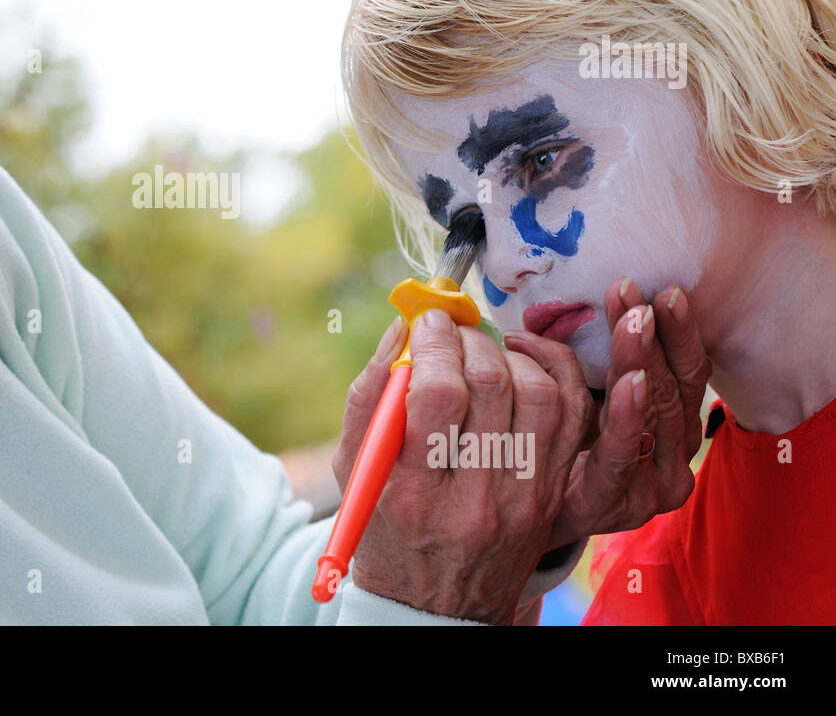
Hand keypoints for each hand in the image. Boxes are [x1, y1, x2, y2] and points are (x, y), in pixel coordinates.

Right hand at [333, 309, 591, 624]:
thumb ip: (371, 394)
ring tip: (486, 348)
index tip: (426, 322)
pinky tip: (524, 365)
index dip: (436, 343)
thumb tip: (401, 329)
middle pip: (492, 388)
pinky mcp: (551, 499)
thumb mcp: (356, 468)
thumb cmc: (382, 524)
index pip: (439, 395)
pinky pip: (571, 420)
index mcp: (412, 493)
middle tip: (453, 329)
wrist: (432, 606)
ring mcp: (521, 503)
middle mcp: (473, 502)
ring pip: (539, 397)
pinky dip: (553, 378)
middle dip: (471, 340)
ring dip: (513, 355)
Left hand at [504, 278, 710, 550]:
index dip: (679, 333)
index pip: (688, 374)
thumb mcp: (581, 395)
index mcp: (672, 430)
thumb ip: (585, 358)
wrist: (522, 514)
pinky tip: (631, 381)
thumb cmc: (558, 446)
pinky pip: (620, 454)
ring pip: (653, 414)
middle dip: (655, 337)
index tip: (664, 291)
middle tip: (636, 295)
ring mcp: (647, 488)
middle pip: (675, 389)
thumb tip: (568, 302)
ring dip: (640, 361)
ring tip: (634, 321)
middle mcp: (672, 460)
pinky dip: (626, 415)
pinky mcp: (610, 503)